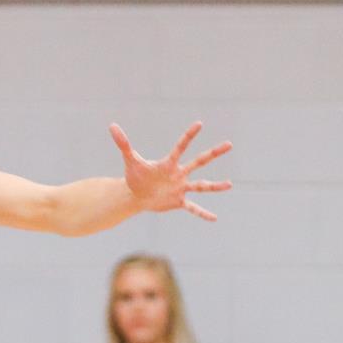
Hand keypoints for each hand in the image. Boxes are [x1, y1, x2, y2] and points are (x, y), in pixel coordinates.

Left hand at [110, 121, 233, 221]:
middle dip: (213, 154)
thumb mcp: (130, 161)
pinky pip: (193, 208)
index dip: (189, 136)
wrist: (137, 195)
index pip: (181, 147)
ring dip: (215, 186)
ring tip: (229, 184)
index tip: (199, 123)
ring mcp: (181, 188)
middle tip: (229, 144)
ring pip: (201, 185)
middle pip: (199, 162)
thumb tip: (112, 126)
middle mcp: (179, 174)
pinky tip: (214, 218)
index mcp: (169, 163)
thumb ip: (123, 144)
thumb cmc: (136, 176)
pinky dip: (202, 213)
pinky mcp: (178, 201)